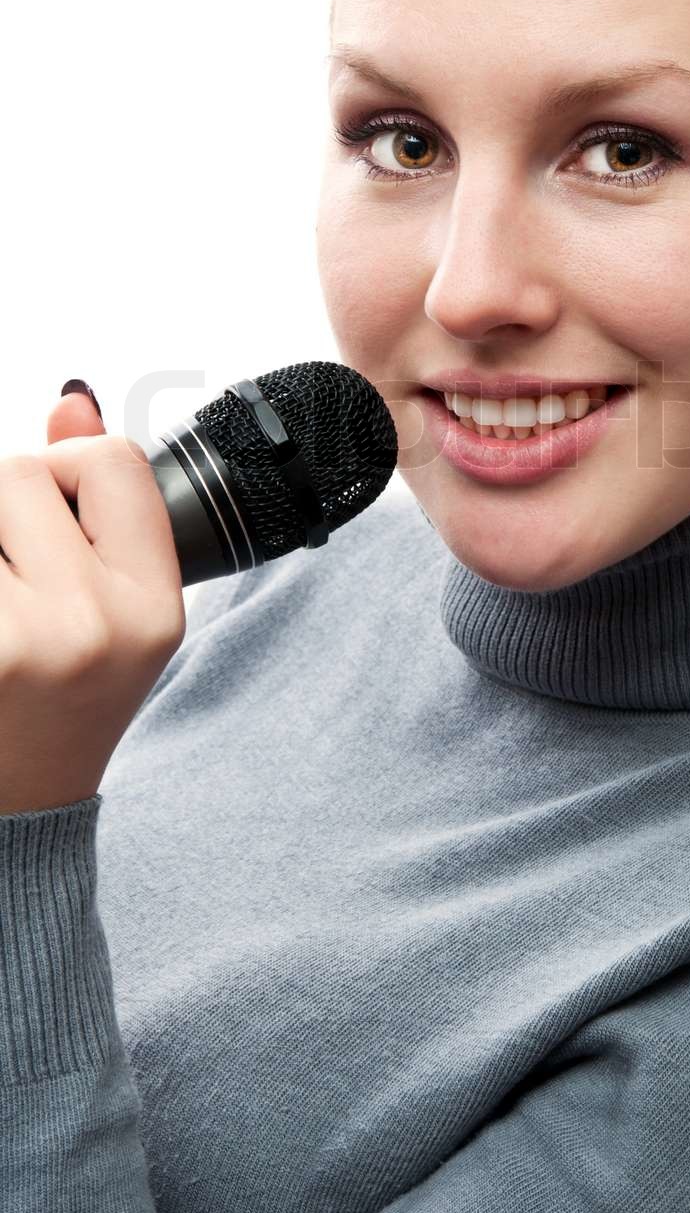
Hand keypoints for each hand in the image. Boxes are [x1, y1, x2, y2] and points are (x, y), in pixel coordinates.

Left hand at [0, 389, 185, 816]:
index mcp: (152, 606)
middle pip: (21, 472)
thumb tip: (67, 401)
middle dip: (7, 507)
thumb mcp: (113, 609)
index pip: (113, 463)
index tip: (60, 515)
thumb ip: (99, 502)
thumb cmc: (62, 701)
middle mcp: (94, 623)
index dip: (74, 470)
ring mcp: (20, 641)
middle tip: (15, 574)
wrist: (17, 811)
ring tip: (4, 596)